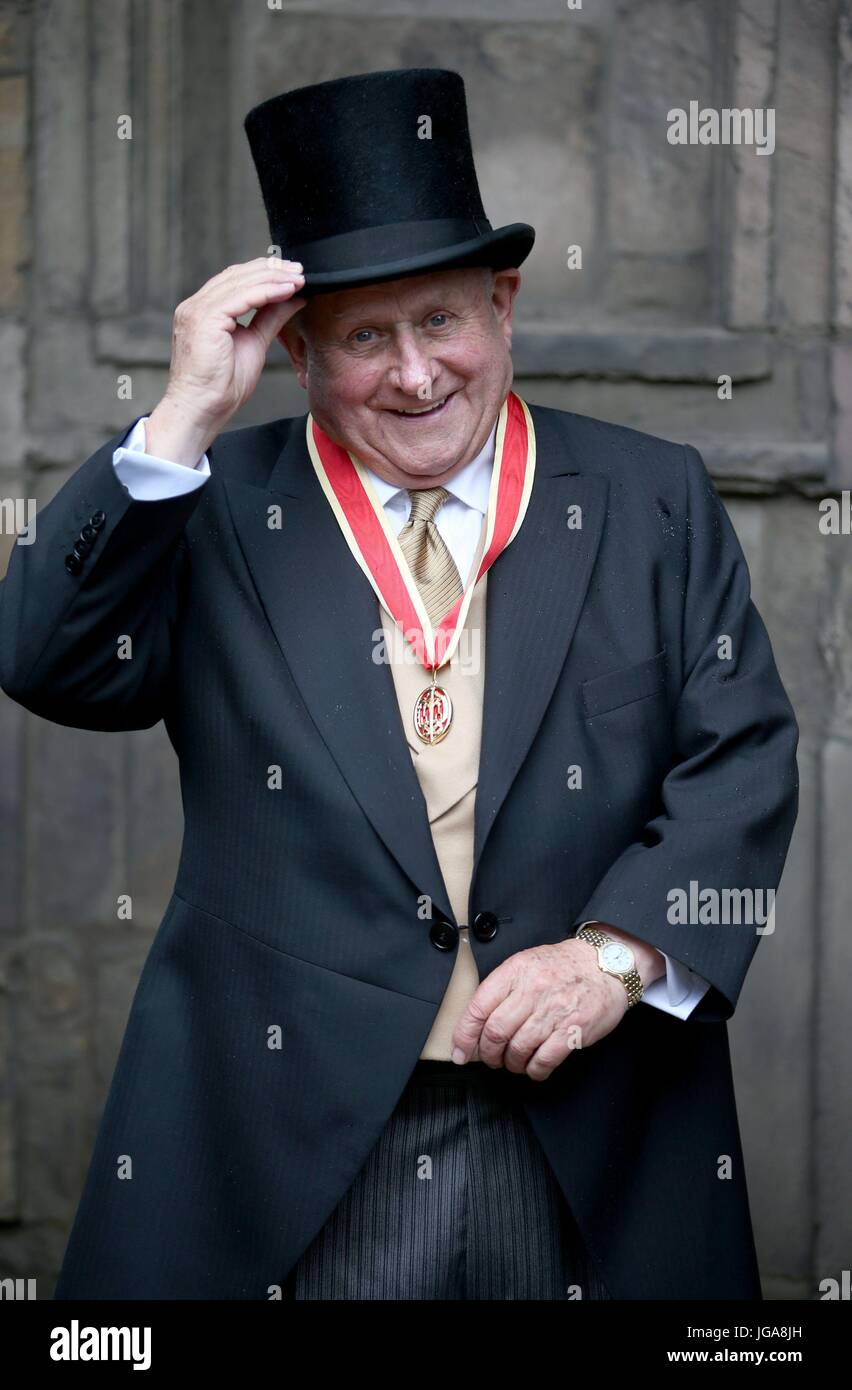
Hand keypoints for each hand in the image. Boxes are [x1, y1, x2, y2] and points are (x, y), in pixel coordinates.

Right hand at [145, 257, 306, 464]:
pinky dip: (267, 291)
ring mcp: (196, 310)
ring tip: (299, 278)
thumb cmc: (221, 387)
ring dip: (273, 278)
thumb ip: (269, 319)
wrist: (202, 410)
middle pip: (237, 275)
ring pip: (240, 282)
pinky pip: (241, 297)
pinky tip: (287, 290)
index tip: (292, 274)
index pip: (234, 281)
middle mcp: (195, 306)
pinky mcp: (204, 319)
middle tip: (300, 270)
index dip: (264, 273)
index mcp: (203, 311)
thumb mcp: (254, 344)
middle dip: (271, 270)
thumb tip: (292, 299)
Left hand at [450, 937, 629, 1081]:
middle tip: (492, 1059)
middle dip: (488, 1054)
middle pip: (496, 1032)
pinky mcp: (573, 1030)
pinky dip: (534, 1071)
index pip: (478, 1007)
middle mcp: (532, 990)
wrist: (605, 964)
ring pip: (518, 1049)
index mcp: (515, 971)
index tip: (460, 1052)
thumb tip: (477, 1024)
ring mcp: (554, 1011)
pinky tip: (534, 1068)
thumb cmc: (562, 967)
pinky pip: (544, 1060)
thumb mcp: (526, 964)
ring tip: (514, 1062)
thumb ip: (502, 989)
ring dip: (511, 1063)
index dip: (464, 1035)